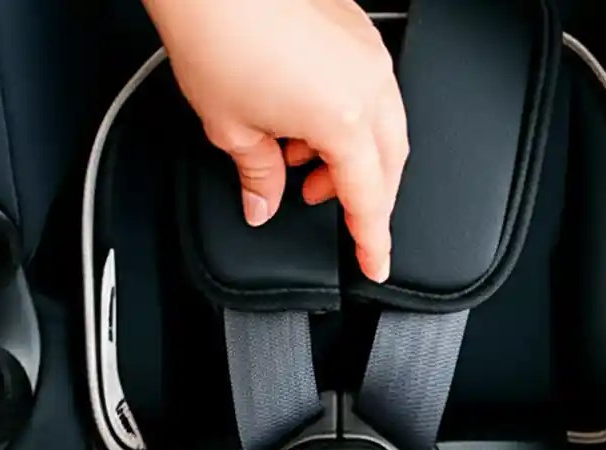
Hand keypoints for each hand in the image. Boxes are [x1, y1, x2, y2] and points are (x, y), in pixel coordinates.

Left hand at [143, 0, 407, 281]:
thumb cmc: (218, 34)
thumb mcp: (230, 127)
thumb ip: (258, 176)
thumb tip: (262, 202)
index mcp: (343, 118)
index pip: (368, 197)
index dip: (372, 239)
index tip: (375, 263)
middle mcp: (367, 83)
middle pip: (388, 163)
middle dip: (361, 194)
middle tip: (318, 202)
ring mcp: (367, 53)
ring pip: (384, 125)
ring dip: (352, 154)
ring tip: (301, 156)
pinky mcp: (357, 30)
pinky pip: (372, 88)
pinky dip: (350, 115)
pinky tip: (308, 117)